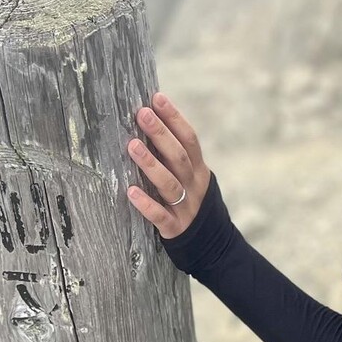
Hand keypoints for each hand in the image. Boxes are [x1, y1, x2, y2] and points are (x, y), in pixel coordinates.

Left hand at [125, 92, 209, 239]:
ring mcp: (186, 207)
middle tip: (142, 114)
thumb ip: (175, 156)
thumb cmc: (191, 200)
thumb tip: (150, 123)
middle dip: (161, 134)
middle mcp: (194, 185)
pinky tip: (130, 191)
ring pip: (169, 184)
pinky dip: (146, 204)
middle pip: (179, 157)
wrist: (210, 243)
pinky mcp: (175, 228)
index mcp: (199, 169)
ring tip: (132, 146)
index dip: (174, 118)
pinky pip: (160, 216)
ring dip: (151, 164)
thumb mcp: (191, 176)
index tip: (157, 98)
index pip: (189, 139)